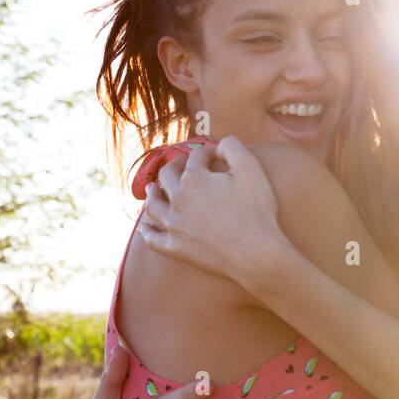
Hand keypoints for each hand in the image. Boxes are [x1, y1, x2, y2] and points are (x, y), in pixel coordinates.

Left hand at [138, 136, 282, 284]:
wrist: (254, 253)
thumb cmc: (255, 211)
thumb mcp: (251, 169)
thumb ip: (232, 147)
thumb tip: (219, 146)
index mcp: (194, 179)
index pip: (196, 157)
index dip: (207, 151)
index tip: (215, 153)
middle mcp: (177, 199)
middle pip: (167, 176)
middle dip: (174, 165)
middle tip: (181, 163)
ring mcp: (174, 225)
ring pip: (154, 205)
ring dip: (152, 194)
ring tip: (152, 189)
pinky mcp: (175, 248)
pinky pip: (153, 239)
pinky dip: (146, 232)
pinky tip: (143, 228)